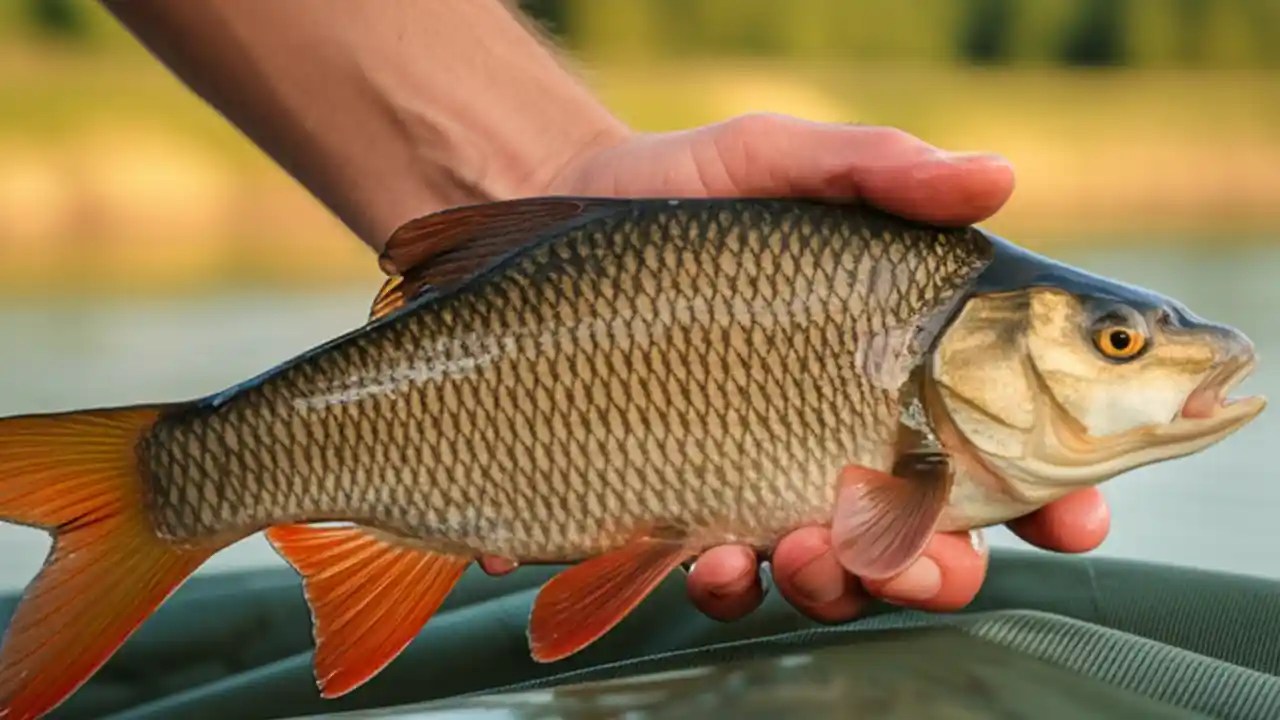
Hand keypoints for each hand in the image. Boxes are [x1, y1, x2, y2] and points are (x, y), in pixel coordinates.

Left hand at [540, 113, 1109, 622]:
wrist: (556, 239)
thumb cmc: (689, 196)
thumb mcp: (776, 161)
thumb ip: (878, 168)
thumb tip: (995, 175)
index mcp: (898, 370)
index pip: (1003, 446)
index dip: (1055, 495)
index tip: (1075, 519)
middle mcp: (842, 443)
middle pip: (925, 539)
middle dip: (938, 571)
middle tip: (926, 563)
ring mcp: (762, 488)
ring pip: (832, 576)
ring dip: (837, 586)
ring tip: (808, 550)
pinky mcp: (680, 518)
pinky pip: (721, 582)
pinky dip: (727, 586)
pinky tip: (708, 556)